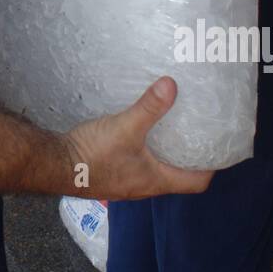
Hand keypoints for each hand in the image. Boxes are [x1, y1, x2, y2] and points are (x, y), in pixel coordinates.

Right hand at [64, 77, 213, 200]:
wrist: (54, 164)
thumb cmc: (93, 154)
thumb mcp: (125, 127)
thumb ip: (148, 107)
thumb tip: (172, 85)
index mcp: (155, 181)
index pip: (196, 183)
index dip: (210, 168)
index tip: (217, 148)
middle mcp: (144, 186)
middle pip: (178, 176)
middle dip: (188, 157)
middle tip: (196, 131)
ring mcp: (126, 182)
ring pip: (156, 170)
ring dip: (165, 153)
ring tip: (171, 128)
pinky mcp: (111, 173)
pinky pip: (137, 164)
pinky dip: (145, 150)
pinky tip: (139, 132)